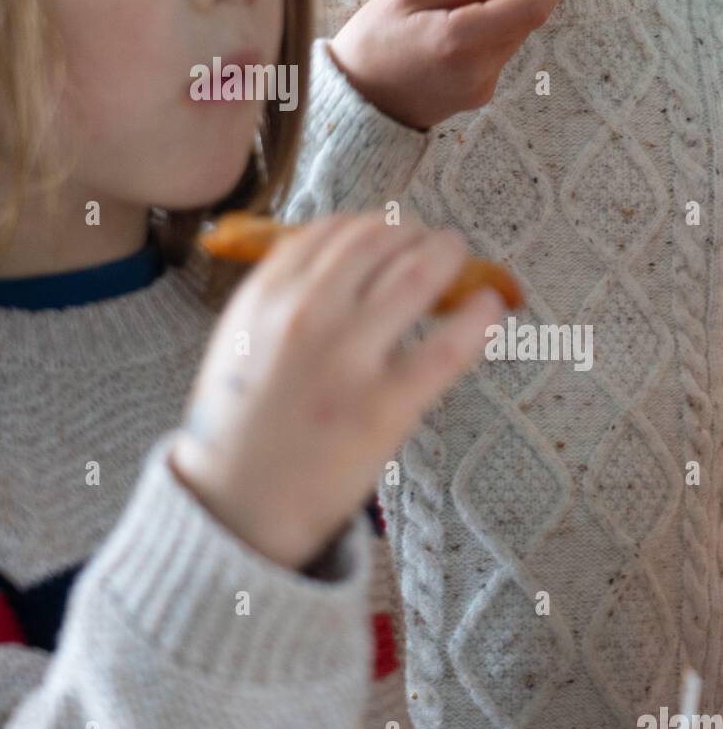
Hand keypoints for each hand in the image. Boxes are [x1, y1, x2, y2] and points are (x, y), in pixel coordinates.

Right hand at [168, 211, 504, 570]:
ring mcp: (348, 359)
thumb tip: (343, 258)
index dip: (371, 223)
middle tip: (434, 241)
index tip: (390, 229)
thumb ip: (280, 295)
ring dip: (446, 255)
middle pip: (378, 241)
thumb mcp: (240, 340)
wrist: (236, 505)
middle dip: (414, 232)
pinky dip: (477, 317)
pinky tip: (491, 304)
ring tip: (459, 258)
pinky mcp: (386, 406)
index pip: (332, 231)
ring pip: (416, 276)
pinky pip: (447, 346)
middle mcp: (306, 315)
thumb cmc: (239, 424)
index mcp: (266, 296)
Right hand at [329, 0, 576, 129]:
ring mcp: (482, 88)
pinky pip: (495, 56)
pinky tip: (447, 39)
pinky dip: (484, 38)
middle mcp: (481, 69)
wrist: (354, 102)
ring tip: (447, 16)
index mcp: (461, 39)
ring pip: (509, 39)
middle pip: (521, 23)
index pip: (528, 10)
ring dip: (496, 18)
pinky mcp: (478, 98)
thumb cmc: (372, 40)